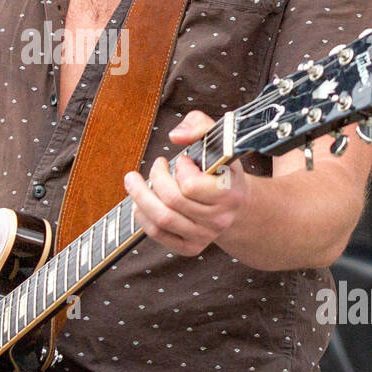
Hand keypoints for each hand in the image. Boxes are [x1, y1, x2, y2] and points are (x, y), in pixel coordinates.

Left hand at [123, 110, 247, 256]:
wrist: (236, 204)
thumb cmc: (222, 169)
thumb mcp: (220, 141)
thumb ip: (199, 126)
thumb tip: (175, 136)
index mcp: (229, 193)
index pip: (191, 186)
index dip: (180, 169)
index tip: (182, 160)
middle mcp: (219, 218)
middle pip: (172, 200)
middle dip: (155, 177)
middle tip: (156, 165)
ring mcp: (205, 235)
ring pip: (162, 218)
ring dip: (140, 196)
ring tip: (134, 181)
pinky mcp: (190, 246)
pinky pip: (158, 234)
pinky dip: (142, 216)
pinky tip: (140, 202)